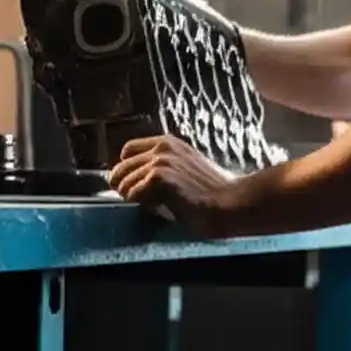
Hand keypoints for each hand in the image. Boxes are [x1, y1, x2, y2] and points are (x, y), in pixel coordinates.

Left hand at [107, 135, 238, 237]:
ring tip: (157, 205)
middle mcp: (162, 148)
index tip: (135, 185)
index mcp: (168, 143)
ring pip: (124, 184)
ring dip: (135, 199)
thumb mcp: (186, 167)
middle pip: (120, 168)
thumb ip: (164, 166)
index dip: (128, 170)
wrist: (231, 203)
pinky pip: (132, 195)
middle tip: (143, 201)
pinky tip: (162, 208)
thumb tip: (136, 180)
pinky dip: (143, 206)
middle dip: (126, 187)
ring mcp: (160, 161)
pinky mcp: (159, 178)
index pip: (127, 150)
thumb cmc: (213, 193)